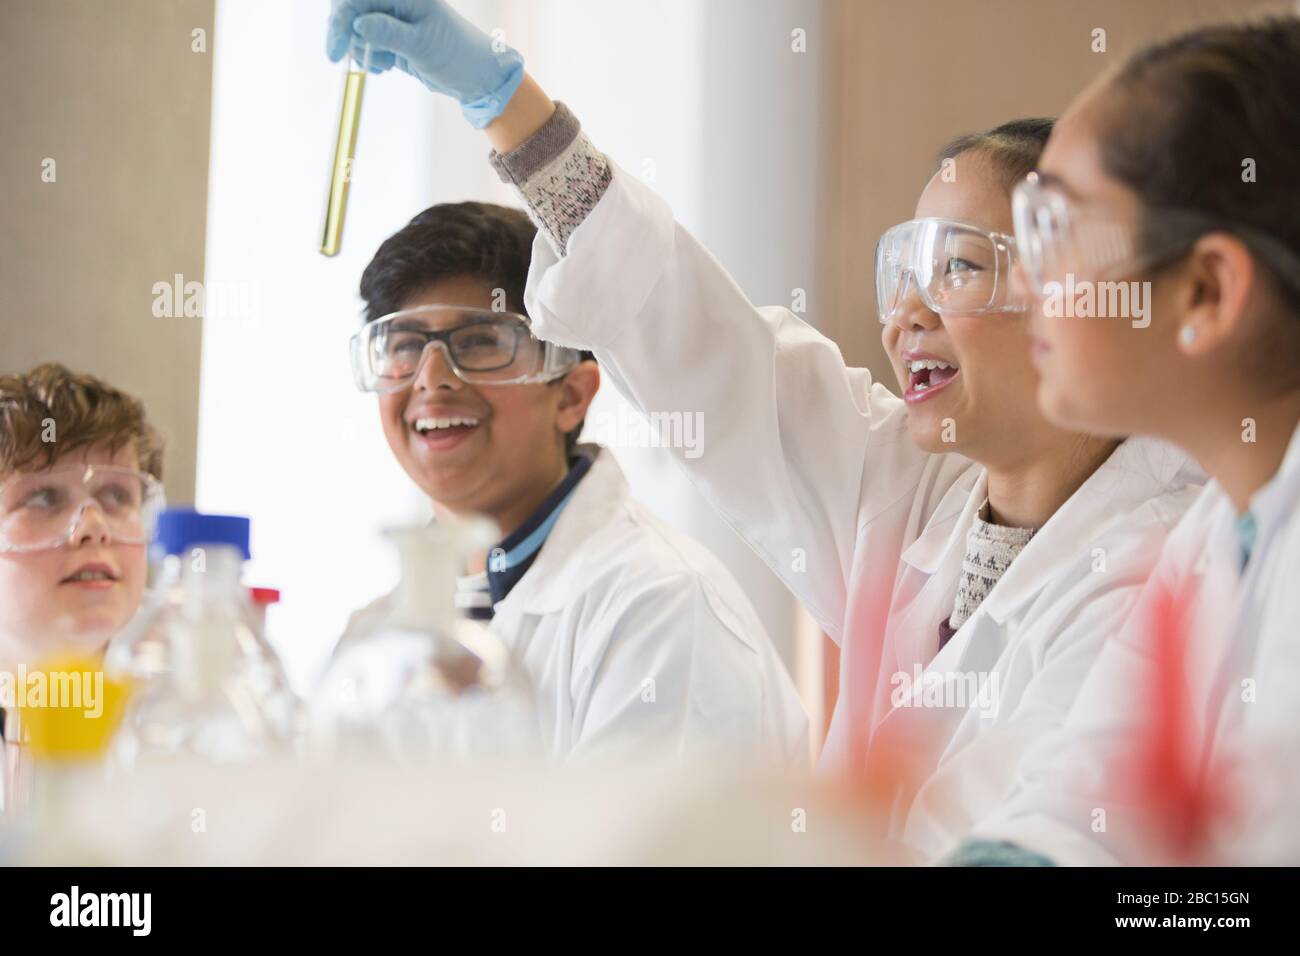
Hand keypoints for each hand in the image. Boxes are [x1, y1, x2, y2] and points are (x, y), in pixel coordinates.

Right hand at [326, 0, 524, 128]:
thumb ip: (389, 33)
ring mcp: (392, 18)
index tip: (336, 52)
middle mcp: (395, 2)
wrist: (474, 75)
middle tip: (355, 60)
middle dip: (348, 36)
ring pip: (356, 29)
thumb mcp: (422, 45)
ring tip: (386, 64)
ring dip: (363, 50)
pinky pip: (367, 42)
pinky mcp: (391, 36)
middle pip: (351, 10)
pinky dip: (371, 56)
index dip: (341, 21)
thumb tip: (358, 24)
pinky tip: (388, 66)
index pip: (357, 0)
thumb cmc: (456, 55)